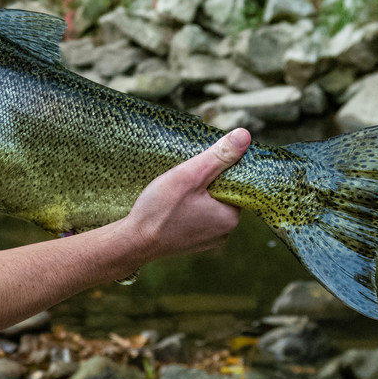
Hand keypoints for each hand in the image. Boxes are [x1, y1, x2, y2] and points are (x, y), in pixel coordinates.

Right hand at [121, 128, 249, 261]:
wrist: (133, 242)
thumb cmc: (160, 210)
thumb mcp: (189, 176)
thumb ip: (218, 156)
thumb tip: (244, 135)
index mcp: (230, 217)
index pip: (236, 183)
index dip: (219, 168)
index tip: (199, 164)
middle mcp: (225, 232)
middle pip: (222, 194)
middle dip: (205, 182)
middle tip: (183, 176)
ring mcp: (209, 240)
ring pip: (209, 206)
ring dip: (196, 195)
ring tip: (176, 191)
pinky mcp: (194, 243)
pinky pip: (197, 218)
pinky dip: (188, 209)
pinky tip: (172, 205)